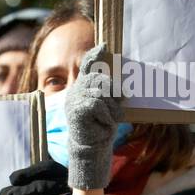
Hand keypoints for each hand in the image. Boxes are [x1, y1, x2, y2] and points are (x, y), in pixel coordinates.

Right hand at [64, 43, 124, 190]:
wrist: (91, 148)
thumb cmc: (100, 127)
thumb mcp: (107, 107)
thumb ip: (108, 93)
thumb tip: (120, 86)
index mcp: (82, 87)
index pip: (86, 67)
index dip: (94, 56)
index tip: (103, 46)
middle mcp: (76, 91)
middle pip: (100, 79)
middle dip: (114, 92)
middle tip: (117, 108)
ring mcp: (74, 100)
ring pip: (101, 92)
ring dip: (112, 108)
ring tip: (110, 120)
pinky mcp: (77, 110)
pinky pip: (98, 104)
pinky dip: (106, 115)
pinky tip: (104, 124)